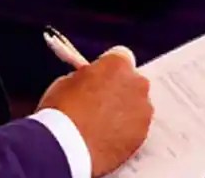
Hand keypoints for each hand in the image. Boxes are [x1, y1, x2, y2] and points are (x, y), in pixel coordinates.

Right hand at [38, 46, 152, 175]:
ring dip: (124, 111)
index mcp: (117, 64)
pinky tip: (107, 139)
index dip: (108, 69)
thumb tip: (88, 81)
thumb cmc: (62, 112)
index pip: (120, 56)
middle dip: (119, 90)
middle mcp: (137, 83)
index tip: (100, 78)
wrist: (68, 147)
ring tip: (102, 125)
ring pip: (137, 106)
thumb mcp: (66, 82)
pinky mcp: (143, 134)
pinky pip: (136, 128)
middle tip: (100, 104)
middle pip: (132, 82)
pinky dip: (126, 132)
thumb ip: (86, 77)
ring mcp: (143, 111)